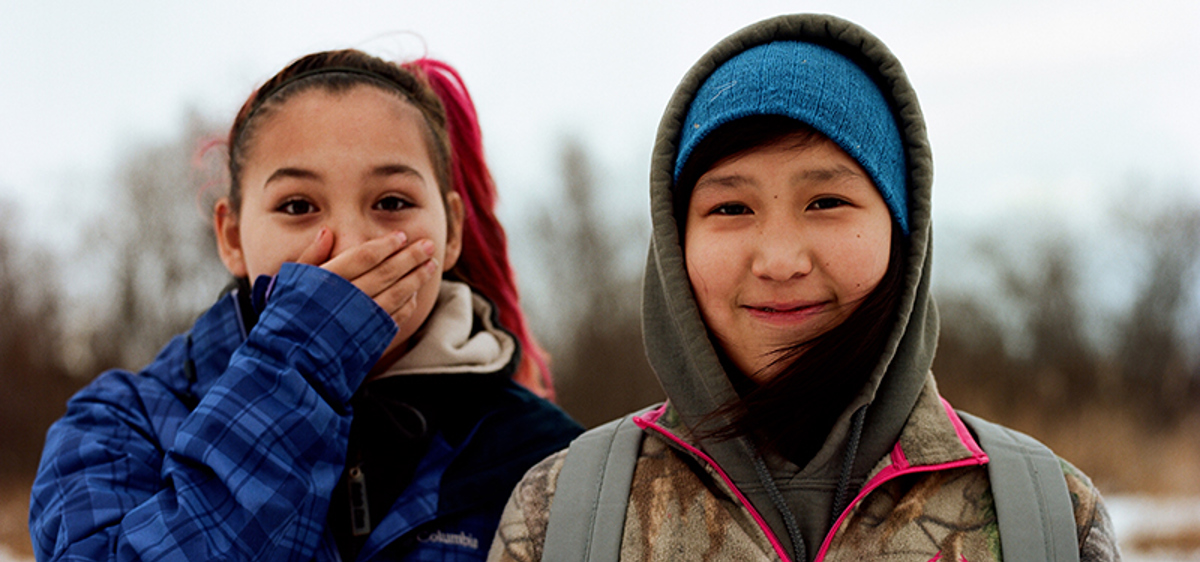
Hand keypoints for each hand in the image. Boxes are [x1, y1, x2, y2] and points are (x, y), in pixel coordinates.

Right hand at [295, 228, 438, 327]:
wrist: (288, 363)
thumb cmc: (285, 318)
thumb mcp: (288, 284)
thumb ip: (310, 258)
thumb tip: (327, 232)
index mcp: (326, 282)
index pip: (364, 256)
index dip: (386, 245)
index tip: (402, 236)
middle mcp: (346, 299)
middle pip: (386, 272)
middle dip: (410, 258)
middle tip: (428, 245)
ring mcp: (359, 321)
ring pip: (395, 295)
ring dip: (416, 279)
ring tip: (430, 265)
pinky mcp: (368, 340)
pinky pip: (394, 318)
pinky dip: (408, 305)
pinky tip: (416, 294)